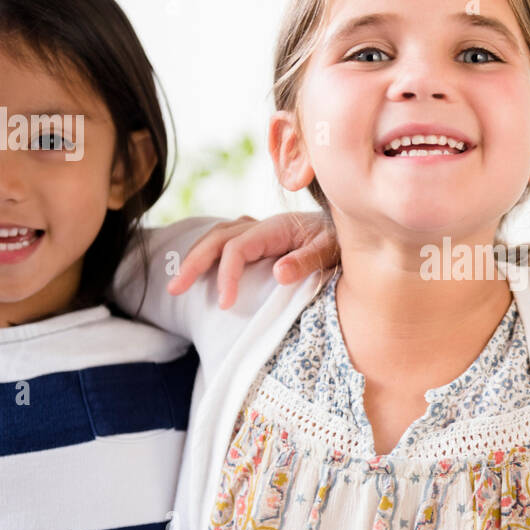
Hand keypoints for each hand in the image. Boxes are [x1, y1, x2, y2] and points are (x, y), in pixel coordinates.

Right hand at [166, 212, 338, 309]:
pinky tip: (202, 270)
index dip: (226, 275)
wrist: (355, 225)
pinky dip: (210, 253)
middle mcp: (262, 225)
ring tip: (177, 284)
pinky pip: (227, 241)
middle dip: (193, 263)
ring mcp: (260, 231)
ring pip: (217, 237)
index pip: (237, 248)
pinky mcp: (262, 239)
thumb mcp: (332, 250)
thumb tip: (278, 273)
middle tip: (174, 290)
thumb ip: (307, 261)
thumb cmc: (344, 239)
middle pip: (216, 238)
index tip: (225, 304)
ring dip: (195, 258)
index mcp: (275, 228)